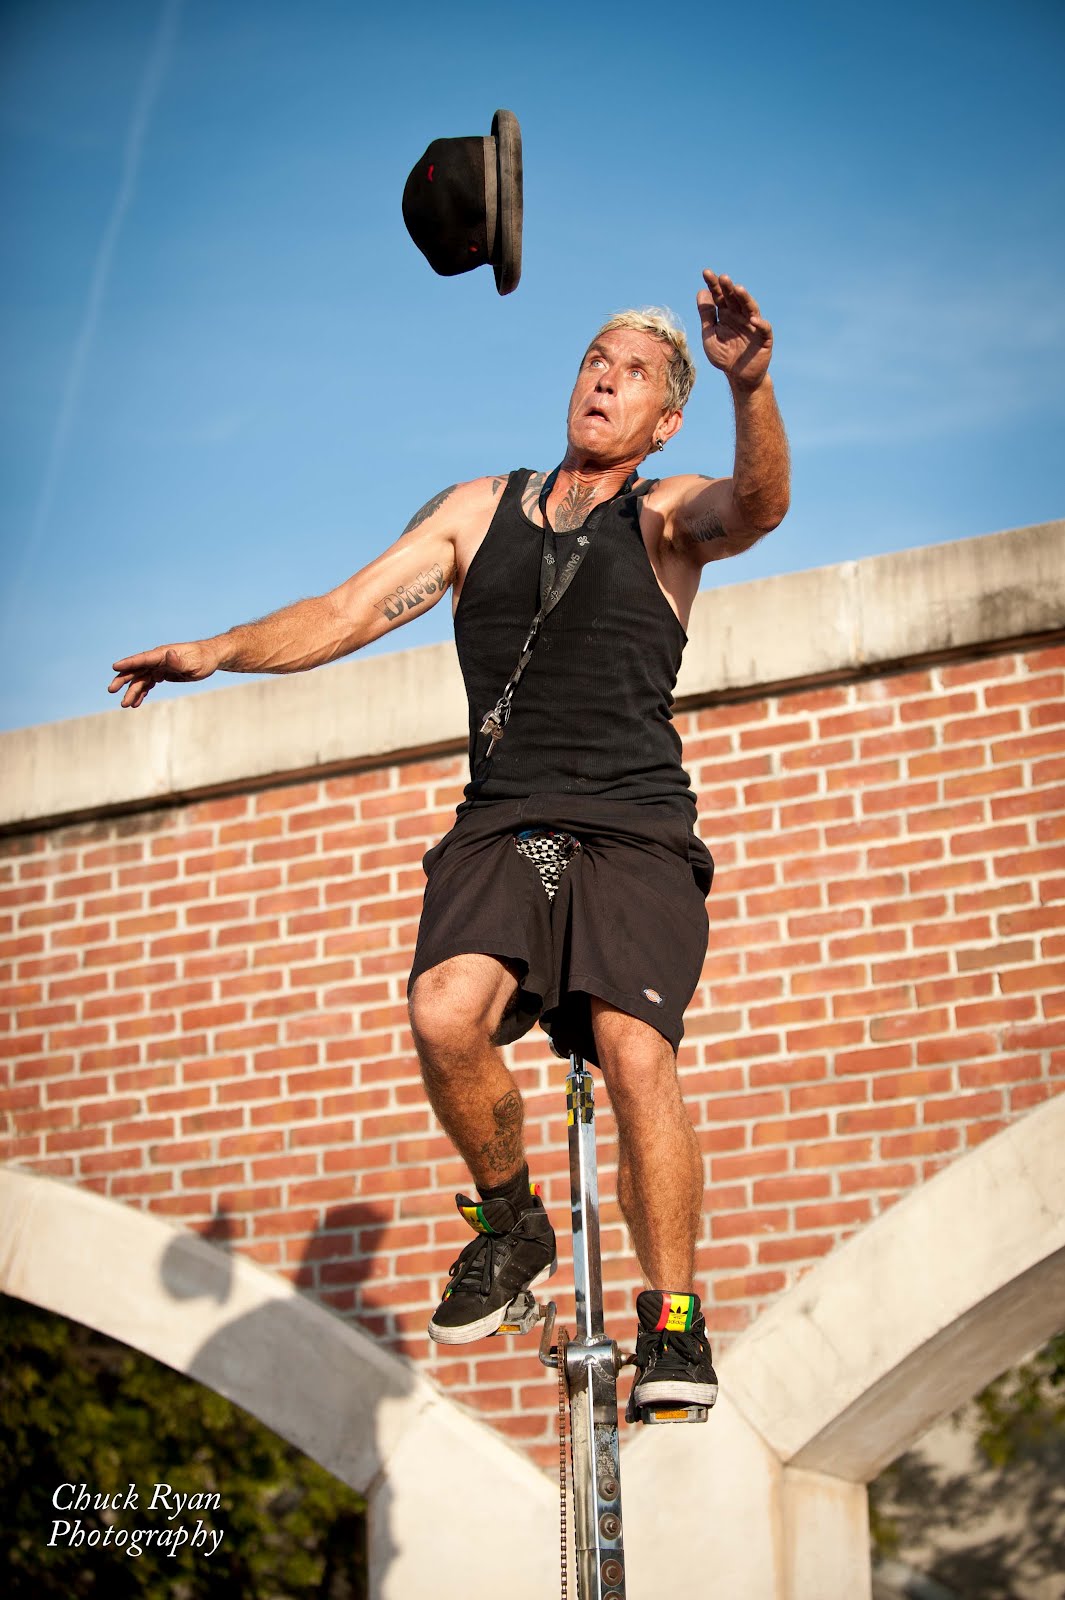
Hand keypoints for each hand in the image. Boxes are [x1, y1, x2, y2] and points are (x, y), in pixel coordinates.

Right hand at [109, 640, 219, 708]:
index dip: (128, 663)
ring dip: (132, 691)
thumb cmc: (203, 659)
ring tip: (125, 705)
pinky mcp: (163, 674)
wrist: (211, 658)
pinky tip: (136, 703)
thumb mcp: (193, 662)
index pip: (142, 659)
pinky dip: (142, 693)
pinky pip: (149, 683)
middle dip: (123, 680)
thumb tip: (168, 654)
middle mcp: (158, 659)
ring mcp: (159, 667)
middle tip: (111, 690)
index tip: (114, 667)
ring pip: (141, 679)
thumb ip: (179, 661)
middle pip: (136, 669)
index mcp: (163, 654)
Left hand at [696, 270, 773, 390]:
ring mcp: (753, 325)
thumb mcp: (710, 336)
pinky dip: (760, 323)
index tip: (706, 273)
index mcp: (726, 314)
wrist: (739, 376)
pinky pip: (764, 329)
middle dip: (729, 288)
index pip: (719, 296)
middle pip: (734, 298)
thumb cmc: (724, 356)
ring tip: (738, 289)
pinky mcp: (764, 338)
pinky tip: (754, 320)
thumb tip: (701, 292)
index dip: (714, 284)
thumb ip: (706, 316)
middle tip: (723, 277)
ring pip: (750, 308)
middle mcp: (740, 316)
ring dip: (745, 298)